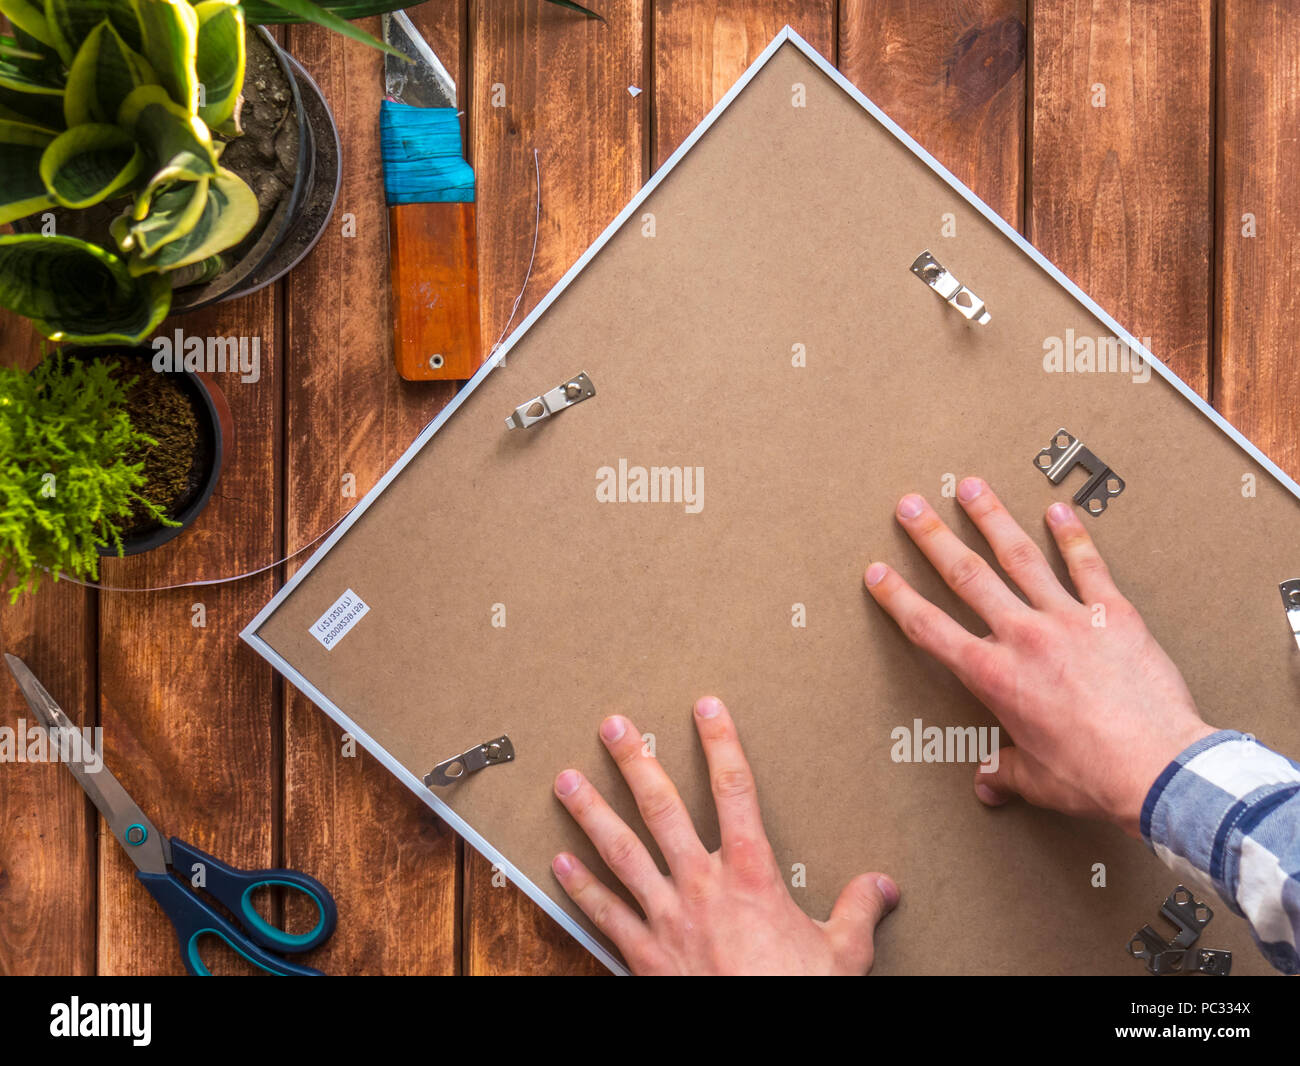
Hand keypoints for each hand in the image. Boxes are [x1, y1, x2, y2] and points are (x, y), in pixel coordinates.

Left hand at [551, 697, 898, 974]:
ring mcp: (668, 919)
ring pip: (622, 853)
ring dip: (590, 814)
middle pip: (662, 809)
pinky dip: (580, 890)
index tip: (706, 706)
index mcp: (752, 875)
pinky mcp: (644, 956)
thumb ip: (859, 910)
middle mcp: (702, 886)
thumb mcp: (843, 953)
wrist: (761, 1042)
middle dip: (634, 763)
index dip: (722, 743)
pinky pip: (605, 917)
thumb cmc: (799, 994)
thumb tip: (885, 885)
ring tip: (565, 781)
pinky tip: (557, 864)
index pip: (736, 791)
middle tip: (612, 727)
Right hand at [864, 477, 1214, 836]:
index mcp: (993, 676)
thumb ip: (1006, 771)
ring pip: (1020, 558)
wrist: (1157, 767)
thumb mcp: (1037, 779)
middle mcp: (1022, 637)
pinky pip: (1088, 567)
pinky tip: (1056, 511)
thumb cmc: (1094, 775)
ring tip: (973, 488)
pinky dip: (1072, 537)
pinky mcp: (1111, 614)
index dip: (898, 598)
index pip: (930, 629)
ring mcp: (1067, 619)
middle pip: (966, 576)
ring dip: (991, 519)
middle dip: (933, 538)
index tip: (878, 572)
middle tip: (911, 506)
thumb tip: (988, 782)